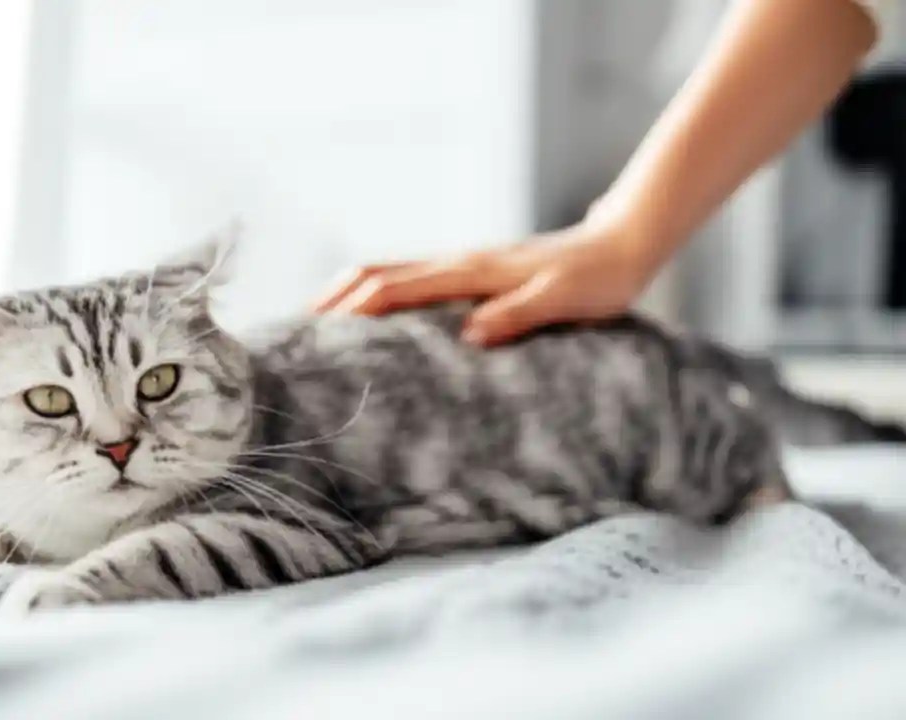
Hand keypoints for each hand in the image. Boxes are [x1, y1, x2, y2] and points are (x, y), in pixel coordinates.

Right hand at [311, 216, 661, 346]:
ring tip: (317, 322)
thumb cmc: (600, 278)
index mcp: (470, 271)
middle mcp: (457, 261)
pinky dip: (376, 291)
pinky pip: (409, 278)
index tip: (314, 333)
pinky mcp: (472, 270)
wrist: (625, 241)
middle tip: (295, 329)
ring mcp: (462, 263)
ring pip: (388, 271)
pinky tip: (372, 313)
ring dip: (348, 292)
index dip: (351, 309)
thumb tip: (468, 336)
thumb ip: (518, 315)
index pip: (393, 288)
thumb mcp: (565, 300)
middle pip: (375, 273)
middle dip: (333, 298)